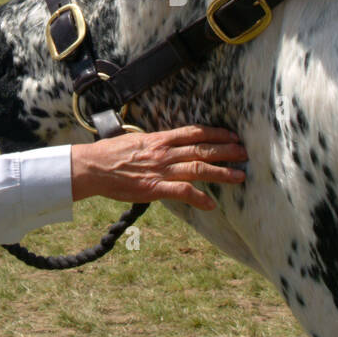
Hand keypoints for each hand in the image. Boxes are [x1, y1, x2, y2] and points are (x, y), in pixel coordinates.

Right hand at [70, 125, 246, 211]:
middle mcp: (164, 152)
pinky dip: (199, 198)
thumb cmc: (110, 154)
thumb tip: (164, 145)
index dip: (215, 133)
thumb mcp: (135, 141)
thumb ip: (154, 145)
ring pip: (198, 168)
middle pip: (202, 149)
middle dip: (226, 150)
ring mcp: (161, 170)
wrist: (93, 166)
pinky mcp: (154, 188)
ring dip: (221, 172)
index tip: (231, 134)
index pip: (194, 132)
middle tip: (244, 153)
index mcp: (160, 139)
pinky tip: (211, 204)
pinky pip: (182, 192)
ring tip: (239, 176)